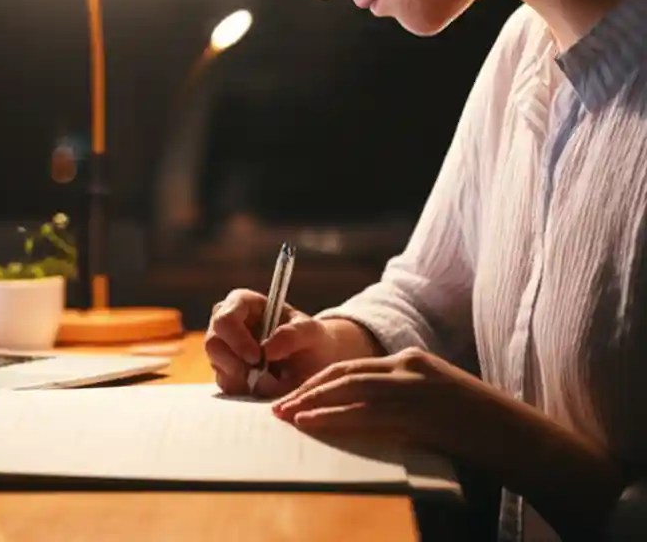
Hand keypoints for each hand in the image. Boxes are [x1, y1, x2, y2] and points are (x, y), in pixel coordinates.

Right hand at [204, 288, 342, 396]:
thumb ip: (293, 335)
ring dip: (243, 379)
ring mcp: (224, 350)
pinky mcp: (227, 373)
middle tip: (262, 376)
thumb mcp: (311, 332)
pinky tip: (267, 387)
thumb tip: (267, 350)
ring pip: (218, 367)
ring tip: (272, 381)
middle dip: (236, 364)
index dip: (236, 338)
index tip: (257, 357)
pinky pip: (227, 385)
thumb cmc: (311, 339)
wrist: (314, 362)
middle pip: (213, 344)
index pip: (225, 318)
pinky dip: (246, 391)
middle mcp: (226, 324)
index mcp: (242, 303)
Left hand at [272, 347, 500, 456]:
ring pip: (349, 389)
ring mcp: (414, 388)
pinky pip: (363, 413)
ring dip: (311, 402)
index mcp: (412, 361)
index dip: (321, 380)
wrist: (521, 437)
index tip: (296, 393)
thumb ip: (402, 401)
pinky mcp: (418, 411)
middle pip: (344, 373)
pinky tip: (309, 424)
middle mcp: (409, 367)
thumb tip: (363, 416)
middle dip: (308, 389)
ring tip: (284, 415)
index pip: (355, 366)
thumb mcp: (436, 402)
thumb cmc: (480, 426)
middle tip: (278, 405)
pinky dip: (331, 417)